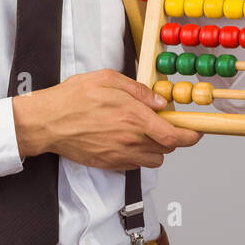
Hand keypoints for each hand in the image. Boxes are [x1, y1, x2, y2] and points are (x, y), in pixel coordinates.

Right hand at [12, 69, 201, 168]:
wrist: (46, 122)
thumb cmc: (72, 98)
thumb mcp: (108, 80)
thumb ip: (139, 91)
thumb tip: (160, 103)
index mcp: (134, 117)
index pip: (175, 136)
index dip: (192, 136)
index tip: (197, 131)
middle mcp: (131, 141)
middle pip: (168, 149)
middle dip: (171, 136)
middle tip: (161, 122)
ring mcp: (120, 155)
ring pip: (154, 160)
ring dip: (156, 148)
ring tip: (142, 132)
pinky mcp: (109, 164)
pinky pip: (135, 165)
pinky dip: (139, 155)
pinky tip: (126, 140)